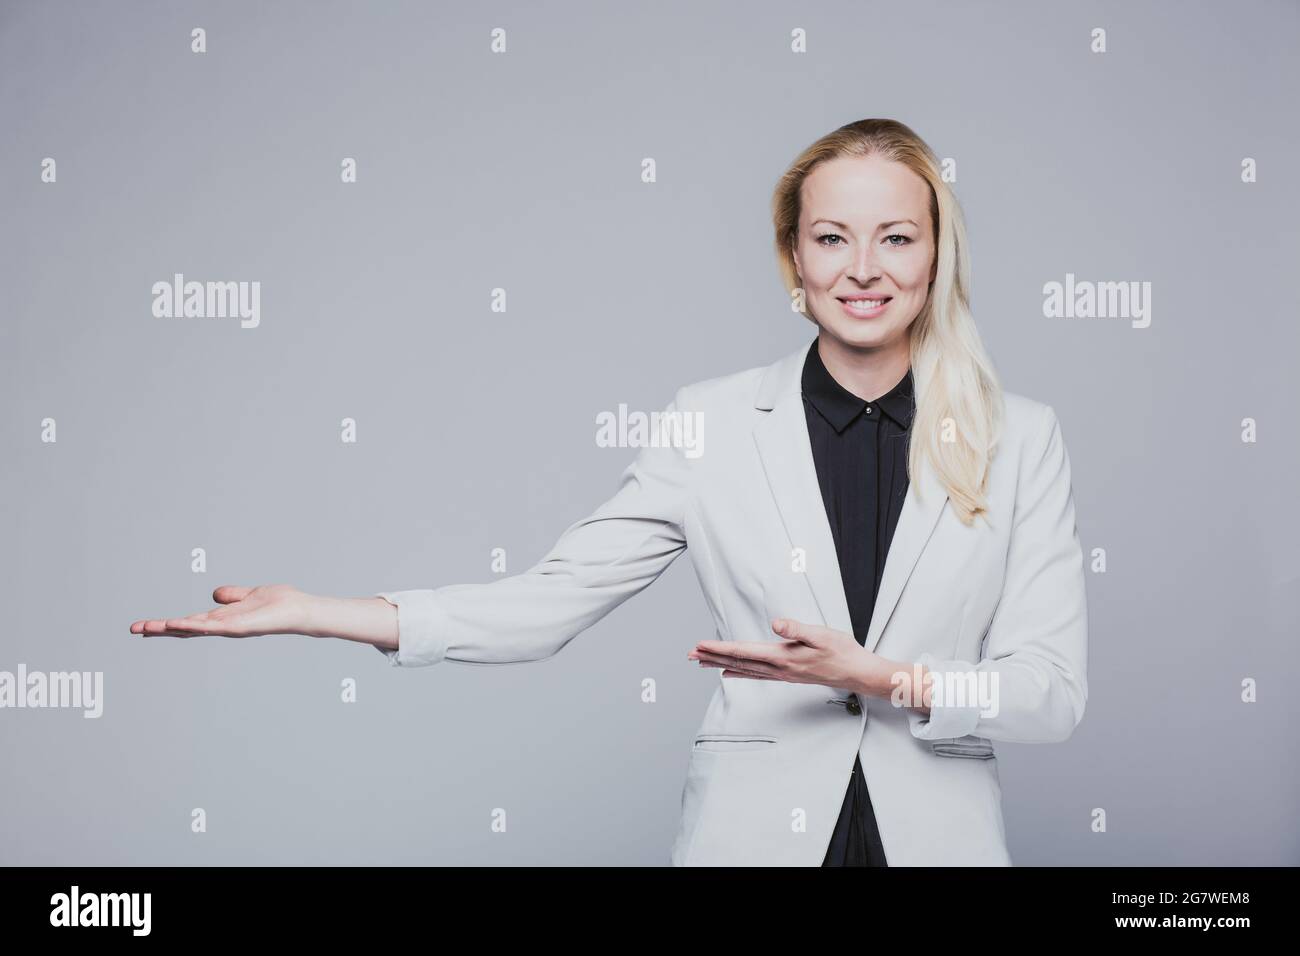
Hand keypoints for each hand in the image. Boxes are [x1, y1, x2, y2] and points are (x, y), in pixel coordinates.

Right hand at [129, 584, 312, 638]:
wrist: (298, 609)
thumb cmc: (278, 604)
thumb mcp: (248, 595)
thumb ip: (232, 596)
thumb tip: (215, 594)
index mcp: (222, 618)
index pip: (189, 622)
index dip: (168, 624)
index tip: (145, 625)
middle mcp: (222, 625)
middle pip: (185, 629)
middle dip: (159, 629)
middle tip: (134, 629)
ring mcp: (228, 627)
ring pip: (192, 629)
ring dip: (169, 628)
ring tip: (146, 628)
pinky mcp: (237, 626)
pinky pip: (210, 627)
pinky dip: (192, 625)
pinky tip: (175, 624)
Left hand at [687, 618, 913, 698]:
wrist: (857, 673)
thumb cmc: (841, 651)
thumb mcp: (822, 634)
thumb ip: (797, 629)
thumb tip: (775, 623)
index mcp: (783, 657)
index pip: (744, 651)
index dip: (720, 648)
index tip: (700, 645)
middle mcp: (778, 668)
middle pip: (738, 662)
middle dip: (712, 657)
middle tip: (689, 654)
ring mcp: (781, 674)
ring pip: (743, 669)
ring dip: (720, 664)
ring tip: (700, 662)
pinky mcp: (786, 674)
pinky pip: (755, 674)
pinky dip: (738, 672)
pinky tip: (728, 672)